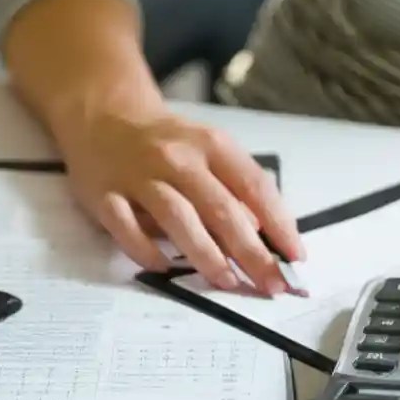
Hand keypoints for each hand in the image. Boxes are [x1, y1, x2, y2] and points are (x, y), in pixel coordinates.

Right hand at [57, 108, 303, 293]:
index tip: (296, 257)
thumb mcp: (210, 151)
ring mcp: (139, 176)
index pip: (254, 186)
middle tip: (272, 284)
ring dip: (207, 254)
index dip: (279, 224)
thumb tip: (267, 237)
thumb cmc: (169, 142)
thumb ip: (236, 189)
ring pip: (179, 219)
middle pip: (221, 209)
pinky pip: (127, 228)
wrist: (103, 116)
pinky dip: (147, 252)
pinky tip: (166, 270)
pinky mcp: (104, 195)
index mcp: (212, 145)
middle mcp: (178, 159)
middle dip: (251, 251)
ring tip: (228, 282)